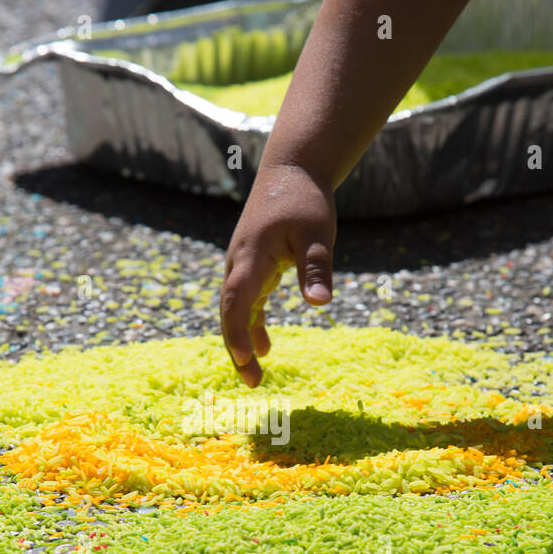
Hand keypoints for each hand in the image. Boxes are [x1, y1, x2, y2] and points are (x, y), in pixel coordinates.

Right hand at [220, 162, 335, 387]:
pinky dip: (253, 325)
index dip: (236, 332)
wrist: (292, 170)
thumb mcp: (317, 233)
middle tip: (253, 383)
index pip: (236, 300)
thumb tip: (321, 304)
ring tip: (255, 377)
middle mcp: (240, 264)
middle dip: (237, 349)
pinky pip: (247, 303)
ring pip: (237, 311)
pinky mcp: (254, 267)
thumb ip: (316, 269)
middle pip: (231, 313)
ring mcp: (244, 267)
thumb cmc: (305, 199)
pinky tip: (265, 349)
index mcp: (251, 256)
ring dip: (243, 343)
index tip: (245, 359)